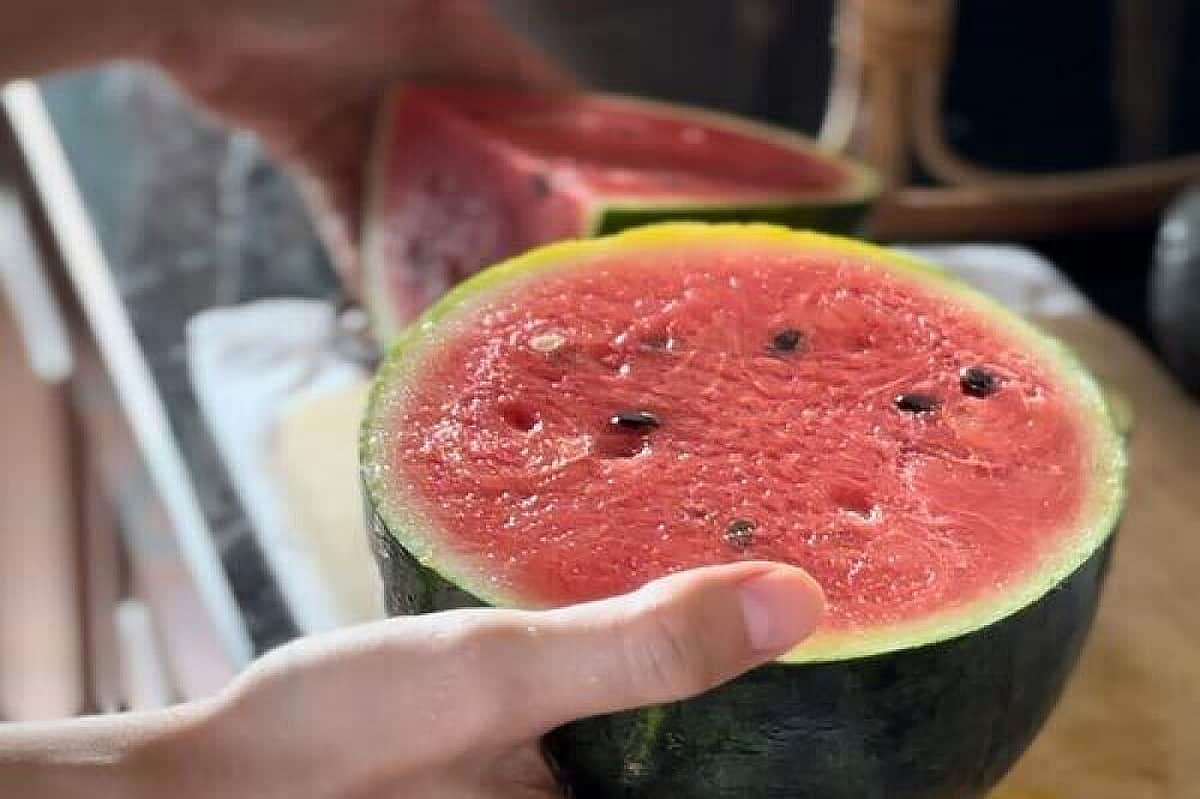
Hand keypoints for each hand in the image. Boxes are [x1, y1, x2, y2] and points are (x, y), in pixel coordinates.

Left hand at [151, 0, 571, 285]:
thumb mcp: (425, 4)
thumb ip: (491, 48)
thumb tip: (566, 95)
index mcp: (455, 40)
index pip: (529, 102)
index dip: (565, 153)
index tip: (598, 206)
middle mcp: (417, 84)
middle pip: (474, 164)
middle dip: (505, 219)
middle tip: (539, 275)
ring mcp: (365, 121)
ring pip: (414, 201)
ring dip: (435, 251)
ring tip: (471, 304)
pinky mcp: (314, 150)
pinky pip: (350, 215)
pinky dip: (366, 257)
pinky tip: (389, 304)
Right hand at [180, 562, 821, 797]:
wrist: (208, 782)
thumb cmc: (328, 748)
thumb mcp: (492, 684)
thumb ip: (634, 649)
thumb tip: (796, 600)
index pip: (770, 784)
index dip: (848, 732)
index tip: (905, 659)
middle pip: (738, 755)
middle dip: (794, 687)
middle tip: (855, 586)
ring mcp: (575, 792)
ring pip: (682, 728)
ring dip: (726, 660)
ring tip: (780, 571)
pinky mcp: (540, 759)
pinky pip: (625, 706)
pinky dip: (654, 649)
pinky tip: (667, 583)